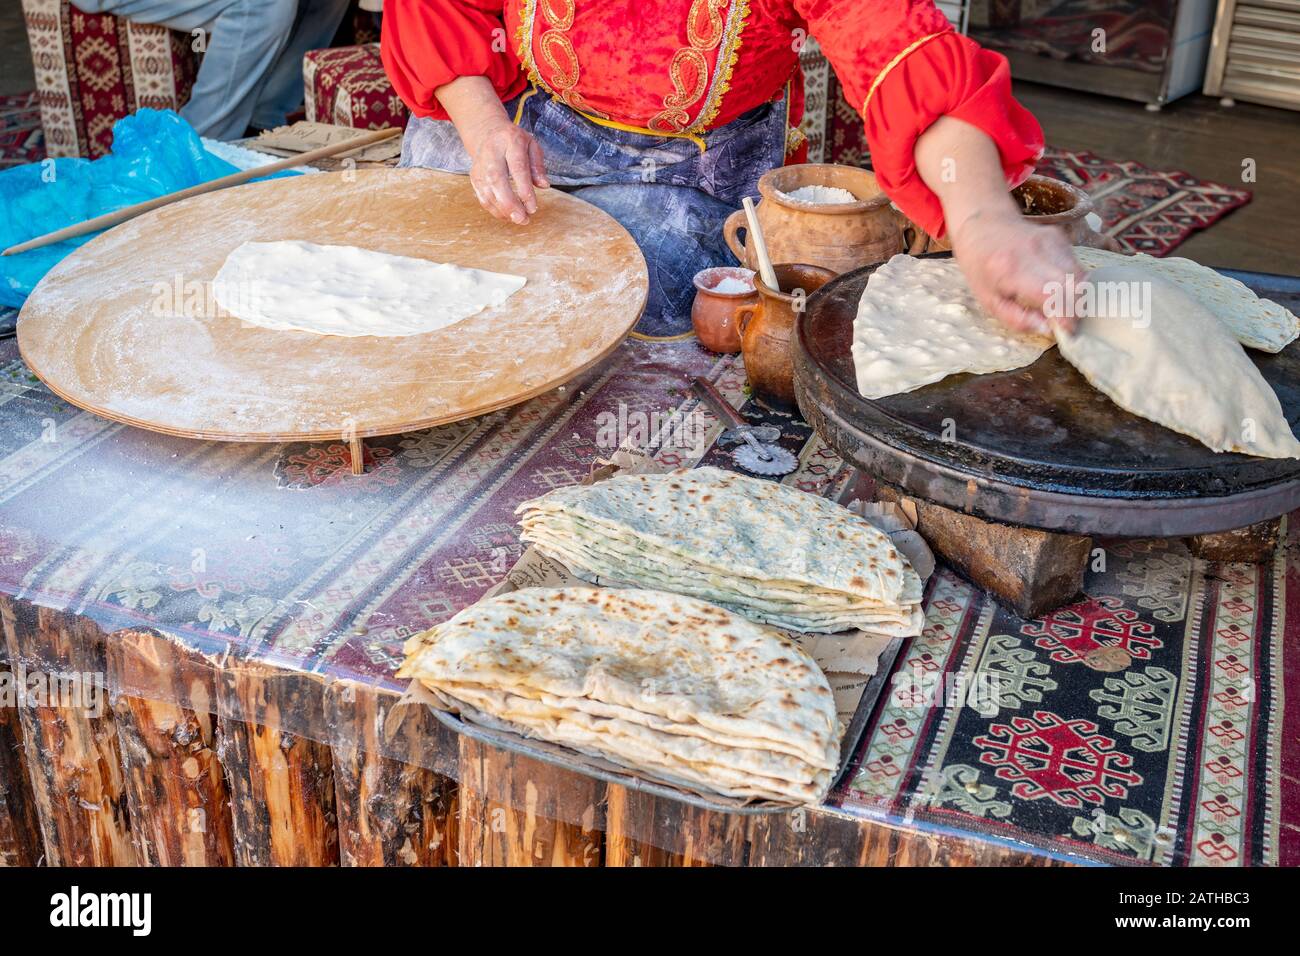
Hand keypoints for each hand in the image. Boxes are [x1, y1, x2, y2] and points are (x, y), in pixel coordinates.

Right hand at [434, 77, 549, 224]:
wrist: (487, 132)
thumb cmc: (513, 141)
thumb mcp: (531, 145)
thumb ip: (538, 165)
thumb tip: (544, 185)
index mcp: (510, 141)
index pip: (517, 168)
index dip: (524, 190)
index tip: (533, 208)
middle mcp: (491, 153)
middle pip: (497, 180)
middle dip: (509, 203)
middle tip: (522, 219)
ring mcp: (480, 166)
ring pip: (487, 191)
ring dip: (502, 210)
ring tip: (519, 220)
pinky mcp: (474, 177)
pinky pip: (482, 196)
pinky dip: (494, 209)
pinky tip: (507, 215)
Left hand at [949, 207, 1080, 335]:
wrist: (982, 225)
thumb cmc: (981, 267)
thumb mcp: (988, 300)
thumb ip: (1016, 318)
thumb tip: (1047, 329)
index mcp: (1012, 270)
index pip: (1053, 294)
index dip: (1066, 315)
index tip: (1068, 331)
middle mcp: (1036, 252)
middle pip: (1074, 285)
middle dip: (1076, 309)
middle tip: (1067, 323)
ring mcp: (1051, 240)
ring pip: (1080, 275)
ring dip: (1077, 296)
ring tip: (1063, 307)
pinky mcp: (1060, 236)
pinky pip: (1075, 264)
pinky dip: (1072, 281)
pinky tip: (1058, 286)